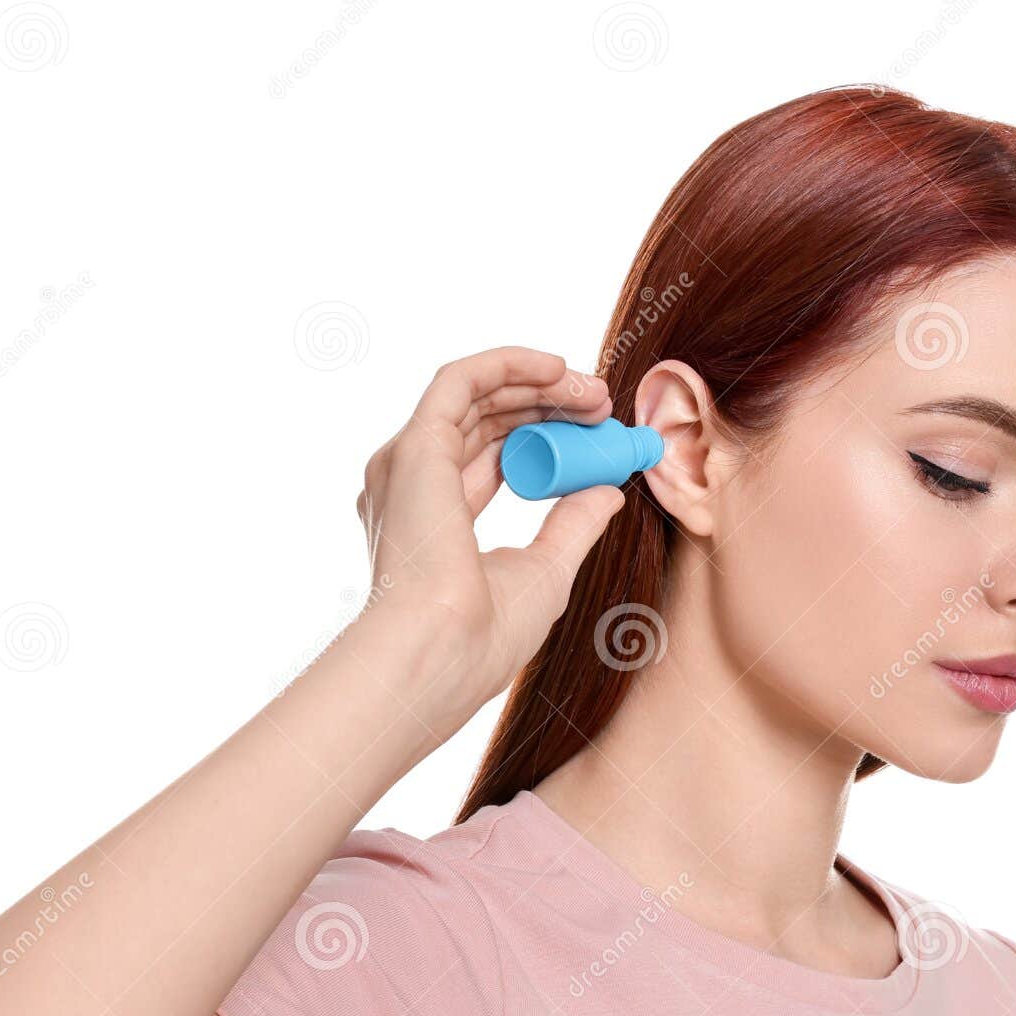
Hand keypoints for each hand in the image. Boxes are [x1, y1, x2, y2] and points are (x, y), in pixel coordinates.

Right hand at [354, 345, 627, 719]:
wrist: (444, 651)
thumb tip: (608, 489)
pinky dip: (508, 363)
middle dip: (546, 405)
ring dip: (538, 384)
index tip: (594, 437)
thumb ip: (573, 525)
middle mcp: (411, 488)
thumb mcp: (547, 571)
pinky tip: (556, 368)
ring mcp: (408, 465)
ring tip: (593, 392)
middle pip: (483, 421)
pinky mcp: (415, 447)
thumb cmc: (483, 635)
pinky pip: (461, 379)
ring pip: (475, 395)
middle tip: (601, 406)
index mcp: (431, 521)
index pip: (489, 457)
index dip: (543, 438)